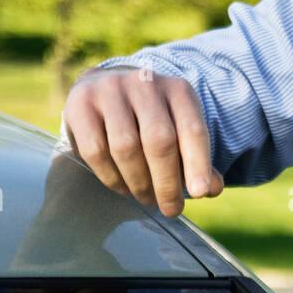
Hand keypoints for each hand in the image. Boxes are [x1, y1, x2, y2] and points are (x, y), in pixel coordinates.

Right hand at [63, 66, 224, 216]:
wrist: (103, 87)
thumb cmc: (148, 119)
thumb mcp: (178, 130)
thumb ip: (196, 158)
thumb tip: (211, 189)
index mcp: (177, 89)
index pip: (192, 128)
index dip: (198, 163)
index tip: (199, 194)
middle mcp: (144, 83)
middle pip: (159, 140)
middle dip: (166, 182)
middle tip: (170, 208)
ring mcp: (110, 90)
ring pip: (126, 147)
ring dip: (138, 182)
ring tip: (146, 198)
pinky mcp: (81, 104)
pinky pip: (96, 149)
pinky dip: (110, 176)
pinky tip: (122, 187)